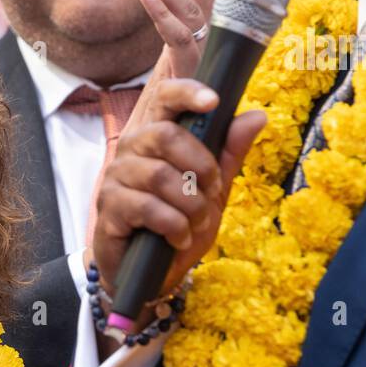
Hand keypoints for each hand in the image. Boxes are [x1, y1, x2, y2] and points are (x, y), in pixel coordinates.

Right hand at [90, 78, 265, 303]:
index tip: (213, 101)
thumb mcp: (213, 191)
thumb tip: (256, 116)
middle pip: (164, 135)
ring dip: (190, 204)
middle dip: (200, 165)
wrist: (149, 274)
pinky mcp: (109, 209)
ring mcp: (115, 179)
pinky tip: (178, 237)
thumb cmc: (178, 226)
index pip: (164, 98)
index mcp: (155, 137)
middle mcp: (131, 151)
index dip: (187, 92)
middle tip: (211, 190)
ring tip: (196, 222)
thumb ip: (228, 154)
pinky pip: (147, 208)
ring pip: (159, 176)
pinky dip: (174, 225)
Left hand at [131, 0, 220, 120]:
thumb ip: (185, 22)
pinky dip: (159, 12)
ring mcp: (206, 45)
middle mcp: (216, 29)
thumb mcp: (191, 52)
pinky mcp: (192, 64)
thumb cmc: (197, 89)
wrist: (203, 133)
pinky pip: (174, 34)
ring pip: (184, 3)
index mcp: (219, 21)